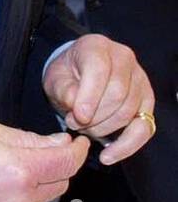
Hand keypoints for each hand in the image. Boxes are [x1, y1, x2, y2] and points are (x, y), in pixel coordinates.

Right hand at [0, 122, 89, 201]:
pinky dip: (22, 201)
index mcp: (21, 170)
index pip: (67, 162)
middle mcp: (21, 199)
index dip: (77, 150)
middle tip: (45, 153)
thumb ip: (31, 139)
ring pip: (44, 200)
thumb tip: (59, 143)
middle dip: (58, 166)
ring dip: (40, 185)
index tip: (77, 143)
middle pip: (61, 183)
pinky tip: (1, 189)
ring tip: (14, 171)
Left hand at [43, 34, 154, 163]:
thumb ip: (64, 90)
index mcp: (97, 46)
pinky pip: (144, 129)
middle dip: (94, 117)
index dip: (89, 96)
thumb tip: (77, 107)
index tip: (77, 116)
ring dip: (104, 129)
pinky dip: (127, 146)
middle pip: (117, 94)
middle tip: (74, 124)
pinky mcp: (146, 102)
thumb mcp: (55, 78)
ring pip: (129, 112)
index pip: (99, 70)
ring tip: (85, 129)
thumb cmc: (66, 75)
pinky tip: (109, 155)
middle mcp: (124, 59)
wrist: (76, 77)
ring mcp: (139, 80)